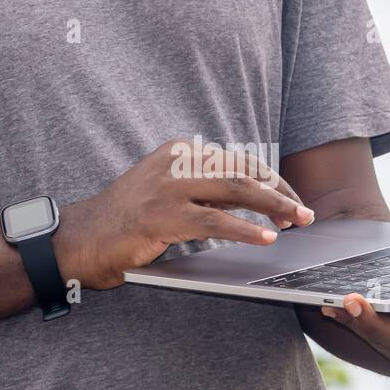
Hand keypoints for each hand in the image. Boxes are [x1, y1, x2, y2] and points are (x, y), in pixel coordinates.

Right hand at [55, 138, 314, 288]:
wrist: (84, 238)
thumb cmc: (130, 220)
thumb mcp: (173, 194)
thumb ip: (210, 192)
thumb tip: (259, 199)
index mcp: (181, 151)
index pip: (239, 160)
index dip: (272, 180)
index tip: (293, 200)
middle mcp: (176, 161)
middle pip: (242, 172)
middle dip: (280, 193)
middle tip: (305, 213)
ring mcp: (168, 187)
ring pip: (234, 190)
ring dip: (272, 207)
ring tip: (296, 222)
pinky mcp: (162, 215)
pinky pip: (214, 221)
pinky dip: (245, 229)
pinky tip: (266, 237)